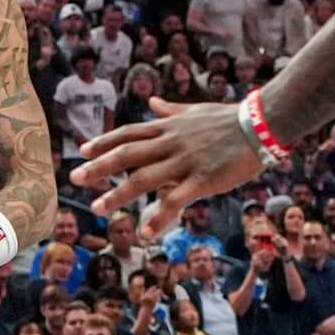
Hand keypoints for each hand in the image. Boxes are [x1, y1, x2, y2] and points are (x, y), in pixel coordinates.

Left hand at [77, 100, 264, 220]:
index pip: (127, 134)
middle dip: (99, 167)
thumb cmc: (229, 118)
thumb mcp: (194, 111)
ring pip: (144, 178)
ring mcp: (184, 162)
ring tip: (97, 209)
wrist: (260, 125)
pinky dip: (159, 216)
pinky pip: (176, 200)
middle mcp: (169, 143)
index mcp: (167, 127)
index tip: (83, 150)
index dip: (104, 142)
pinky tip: (145, 232)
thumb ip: (171, 111)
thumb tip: (154, 102)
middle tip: (74, 178)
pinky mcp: (203, 180)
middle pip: (126, 155)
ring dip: (118, 194)